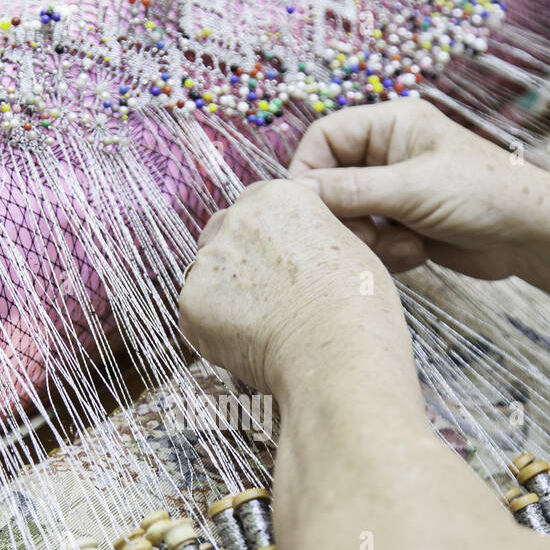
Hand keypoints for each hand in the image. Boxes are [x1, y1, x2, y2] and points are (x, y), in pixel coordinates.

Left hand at [178, 180, 406, 395]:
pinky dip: (215, 330)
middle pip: (223, 232)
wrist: (339, 352)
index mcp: (278, 197)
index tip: (278, 262)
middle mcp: (237, 218)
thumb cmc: (359, 307)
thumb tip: (297, 248)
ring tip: (265, 325)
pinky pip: (197, 313)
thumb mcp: (347, 246)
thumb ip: (308, 235)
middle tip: (265, 296)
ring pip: (208, 274)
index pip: (255, 206)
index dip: (265, 237)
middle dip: (237, 259)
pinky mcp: (191, 302)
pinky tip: (248, 343)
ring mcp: (208, 260)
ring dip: (226, 294)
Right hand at [288, 96, 549, 279]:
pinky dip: (388, 253)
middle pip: (331, 184)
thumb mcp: (411, 188)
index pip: (323, 139)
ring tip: (405, 244)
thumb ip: (350, 190)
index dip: (309, 173)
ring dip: (371, 240)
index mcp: (391, 126)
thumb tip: (296, 192)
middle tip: (367, 236)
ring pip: (349, 219)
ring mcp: (395, 192)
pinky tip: (419, 253)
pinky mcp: (403, 225)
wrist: (532, 237)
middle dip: (348, 217)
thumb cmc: (485, 194)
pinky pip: (371, 242)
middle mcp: (388, 155)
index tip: (311, 209)